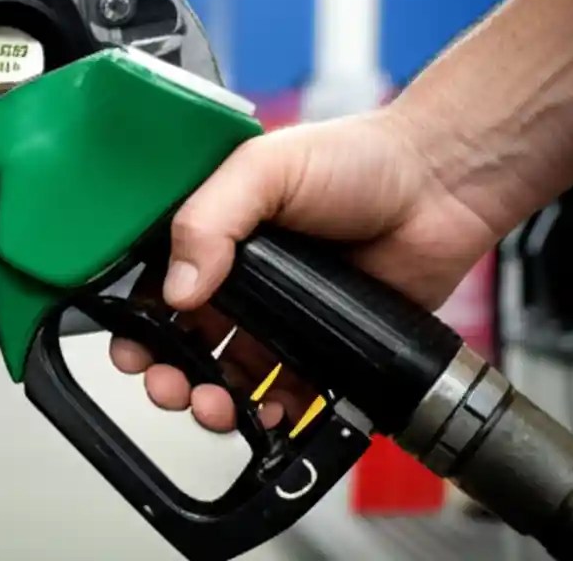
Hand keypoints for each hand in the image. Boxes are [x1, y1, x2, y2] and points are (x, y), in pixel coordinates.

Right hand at [109, 108, 497, 431]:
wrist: (440, 186)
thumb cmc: (358, 159)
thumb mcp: (264, 168)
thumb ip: (209, 219)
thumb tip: (176, 288)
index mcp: (214, 232)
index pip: (156, 286)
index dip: (138, 323)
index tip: (133, 350)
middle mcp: (241, 277)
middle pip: (183, 342)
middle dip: (169, 374)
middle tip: (171, 387)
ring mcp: (280, 314)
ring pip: (228, 375)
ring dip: (212, 400)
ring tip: (216, 406)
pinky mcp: (323, 344)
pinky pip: (287, 392)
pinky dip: (271, 414)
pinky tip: (268, 414)